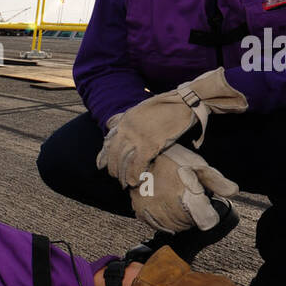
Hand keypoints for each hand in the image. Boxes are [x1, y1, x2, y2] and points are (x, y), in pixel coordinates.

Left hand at [98, 68, 248, 187]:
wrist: (184, 101)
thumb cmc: (168, 105)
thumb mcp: (142, 109)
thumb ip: (131, 121)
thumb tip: (119, 129)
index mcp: (125, 120)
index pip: (109, 141)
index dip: (104, 155)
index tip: (101, 165)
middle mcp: (128, 128)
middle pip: (115, 153)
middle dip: (114, 168)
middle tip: (116, 177)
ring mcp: (138, 136)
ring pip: (124, 160)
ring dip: (123, 174)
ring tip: (125, 183)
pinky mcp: (150, 143)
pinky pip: (138, 163)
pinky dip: (135, 174)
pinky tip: (134, 181)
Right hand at [128, 145, 237, 233]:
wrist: (139, 156)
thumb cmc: (171, 159)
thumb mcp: (197, 165)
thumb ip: (217, 181)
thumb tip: (234, 192)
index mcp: (187, 198)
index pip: (207, 222)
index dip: (209, 213)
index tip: (205, 204)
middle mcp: (170, 209)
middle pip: (191, 224)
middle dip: (193, 213)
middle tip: (186, 195)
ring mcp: (154, 213)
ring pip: (176, 228)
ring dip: (179, 217)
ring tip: (175, 198)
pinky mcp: (142, 214)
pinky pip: (160, 225)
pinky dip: (164, 218)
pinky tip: (164, 204)